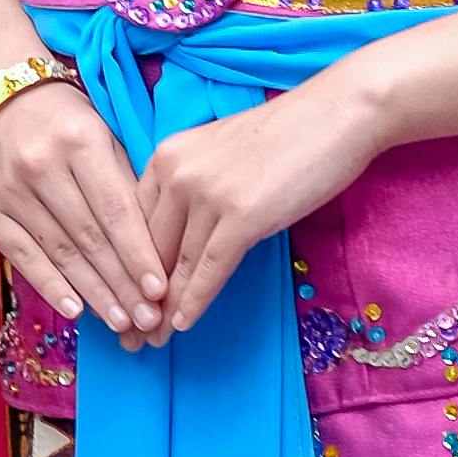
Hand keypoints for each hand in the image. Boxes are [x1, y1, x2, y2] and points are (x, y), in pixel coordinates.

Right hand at [0, 73, 166, 346]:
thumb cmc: (63, 119)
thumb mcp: (101, 134)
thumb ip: (123, 182)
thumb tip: (152, 245)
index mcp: (80, 141)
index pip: (115, 210)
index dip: (138, 254)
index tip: (160, 290)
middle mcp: (41, 165)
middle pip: (90, 238)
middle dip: (122, 284)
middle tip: (148, 320)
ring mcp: (9, 189)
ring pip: (60, 252)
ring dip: (94, 292)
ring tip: (121, 320)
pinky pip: (23, 256)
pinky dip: (51, 285)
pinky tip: (76, 310)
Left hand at [134, 64, 393, 340]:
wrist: (337, 114)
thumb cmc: (286, 137)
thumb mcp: (221, 158)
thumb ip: (194, 191)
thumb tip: (181, 240)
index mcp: (167, 156)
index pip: (134, 223)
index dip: (125, 268)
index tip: (120, 300)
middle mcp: (176, 172)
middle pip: (147, 248)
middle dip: (137, 297)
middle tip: (128, 335)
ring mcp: (206, 193)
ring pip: (175, 264)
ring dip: (163, 309)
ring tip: (151, 342)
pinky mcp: (240, 214)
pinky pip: (209, 268)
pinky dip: (194, 301)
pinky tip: (183, 325)